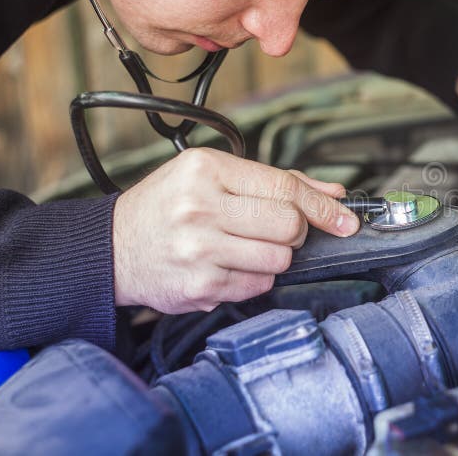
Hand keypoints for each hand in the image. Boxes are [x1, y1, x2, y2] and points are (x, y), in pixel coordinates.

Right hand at [112, 148, 359, 312]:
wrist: (111, 248)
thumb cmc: (166, 206)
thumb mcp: (212, 175)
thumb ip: (276, 181)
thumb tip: (333, 193)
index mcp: (206, 170)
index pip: (285, 188)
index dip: (323, 207)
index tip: (346, 219)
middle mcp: (201, 208)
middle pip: (289, 226)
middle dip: (293, 232)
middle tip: (274, 230)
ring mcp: (199, 250)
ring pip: (279, 260)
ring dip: (274, 257)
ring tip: (245, 247)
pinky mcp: (199, 287)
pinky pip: (258, 286)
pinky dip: (254, 277)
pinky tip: (228, 265)